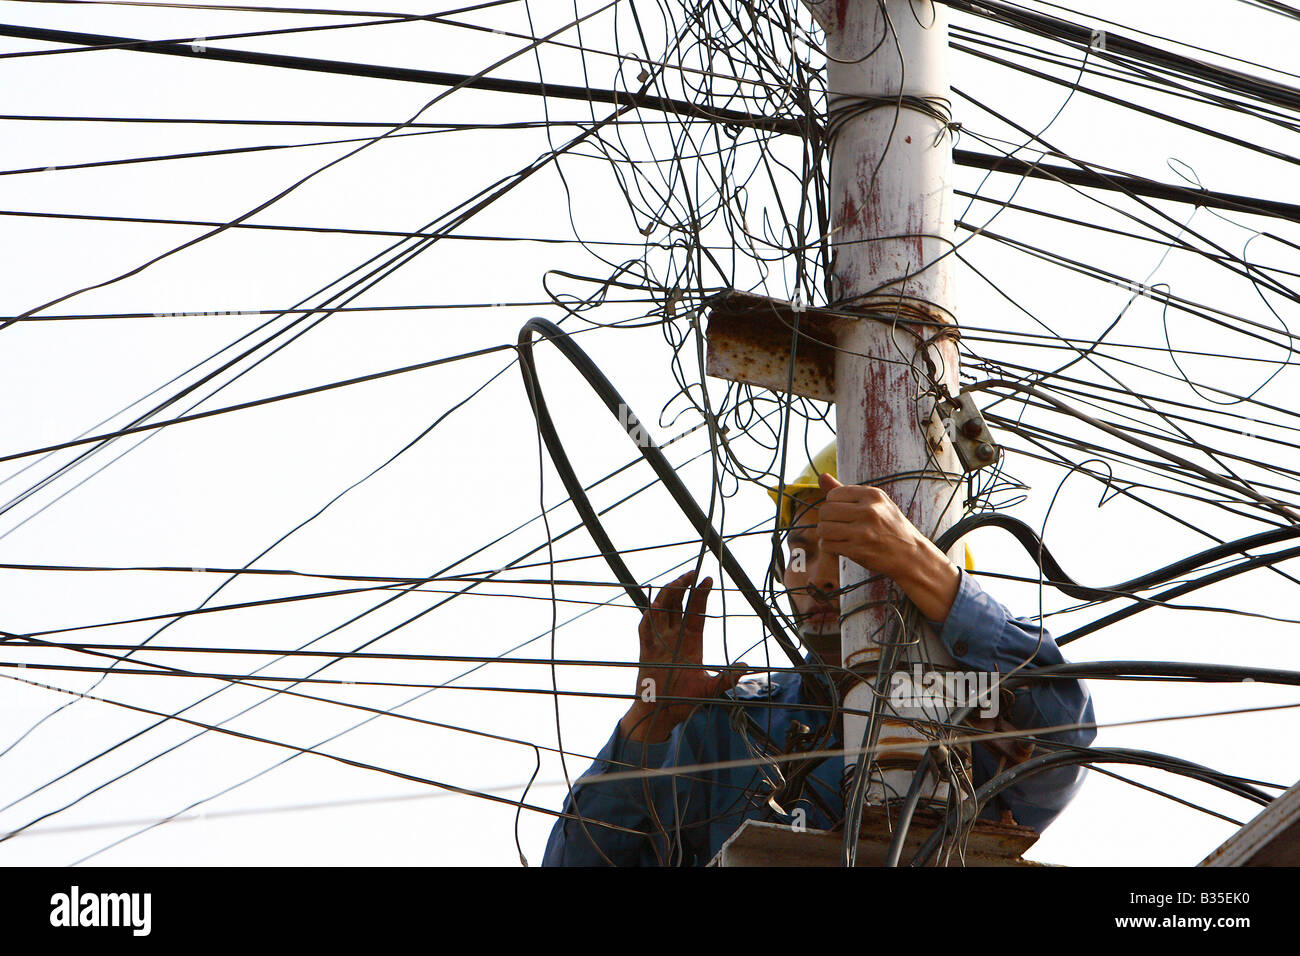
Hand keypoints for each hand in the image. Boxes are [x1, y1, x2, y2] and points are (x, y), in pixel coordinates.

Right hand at [618, 570, 746, 742]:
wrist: (661, 715)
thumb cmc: (684, 700)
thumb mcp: (709, 688)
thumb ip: (726, 679)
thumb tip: (747, 667)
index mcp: (692, 641)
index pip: (696, 612)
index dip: (701, 595)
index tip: (708, 579)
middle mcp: (675, 637)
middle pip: (678, 605)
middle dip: (684, 587)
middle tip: (692, 573)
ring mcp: (659, 642)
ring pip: (662, 611)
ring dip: (668, 595)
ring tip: (677, 582)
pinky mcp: (646, 651)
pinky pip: (645, 629)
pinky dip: (649, 616)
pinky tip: (654, 605)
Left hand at [816, 473, 960, 622]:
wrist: (910, 554)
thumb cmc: (889, 526)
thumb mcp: (875, 503)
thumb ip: (846, 490)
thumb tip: (822, 476)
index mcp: (873, 495)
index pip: (833, 495)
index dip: (833, 504)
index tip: (844, 513)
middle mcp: (869, 511)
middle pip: (825, 511)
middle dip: (827, 519)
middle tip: (838, 525)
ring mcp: (863, 532)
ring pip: (823, 529)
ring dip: (826, 534)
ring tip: (838, 536)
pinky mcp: (858, 550)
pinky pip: (827, 545)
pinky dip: (829, 547)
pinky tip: (841, 546)